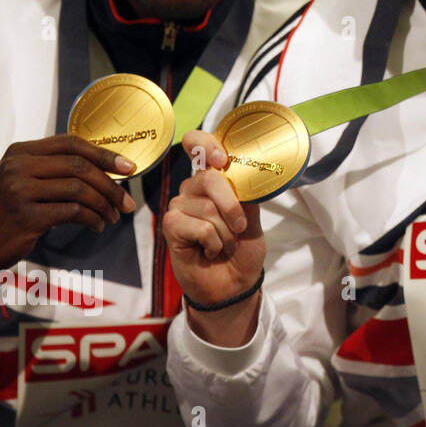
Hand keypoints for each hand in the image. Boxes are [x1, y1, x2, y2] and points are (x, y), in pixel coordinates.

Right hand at [0, 135, 136, 267]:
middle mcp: (17, 167)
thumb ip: (58, 170)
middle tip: (127, 202)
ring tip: (113, 216)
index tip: (129, 167)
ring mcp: (19, 190)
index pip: (71, 143)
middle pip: (80, 167)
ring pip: (79, 190)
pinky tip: (97, 225)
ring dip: (105, 205)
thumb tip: (110, 169)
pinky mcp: (25, 216)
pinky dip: (93, 219)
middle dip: (111, 186)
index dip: (104, 154)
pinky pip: (73, 212)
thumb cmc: (12, 209)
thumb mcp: (29, 180)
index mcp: (21, 152)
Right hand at [162, 129, 265, 345]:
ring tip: (223, 244)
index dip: (205, 143)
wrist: (234, 283)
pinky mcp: (170, 226)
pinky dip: (212, 242)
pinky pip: (198, 226)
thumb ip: (246, 194)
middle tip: (241, 227)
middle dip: (232, 206)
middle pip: (209, 178)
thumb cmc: (242, 248)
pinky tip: (207, 250)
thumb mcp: (254, 218)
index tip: (221, 158)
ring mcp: (179, 206)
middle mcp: (193, 188)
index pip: (198, 145)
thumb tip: (244, 173)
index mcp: (214, 179)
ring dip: (226, 232)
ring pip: (208, 207)